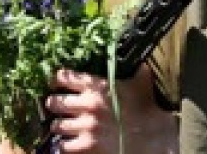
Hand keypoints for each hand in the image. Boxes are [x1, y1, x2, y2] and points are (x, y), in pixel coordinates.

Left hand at [44, 65, 176, 153]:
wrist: (153, 136)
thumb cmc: (146, 108)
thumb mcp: (141, 83)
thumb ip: (136, 70)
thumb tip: (141, 61)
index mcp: (97, 86)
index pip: (64, 77)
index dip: (56, 80)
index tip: (54, 83)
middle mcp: (88, 105)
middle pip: (54, 102)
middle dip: (53, 105)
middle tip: (55, 106)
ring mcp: (86, 126)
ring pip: (56, 125)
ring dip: (58, 126)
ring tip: (62, 126)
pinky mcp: (87, 146)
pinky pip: (63, 146)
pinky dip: (64, 145)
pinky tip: (68, 143)